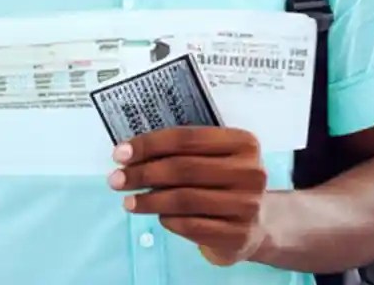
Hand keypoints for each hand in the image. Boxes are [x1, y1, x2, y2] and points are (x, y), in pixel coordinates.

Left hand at [109, 127, 269, 266]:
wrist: (257, 223)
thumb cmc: (223, 182)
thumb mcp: (211, 158)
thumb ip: (180, 151)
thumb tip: (130, 153)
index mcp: (243, 144)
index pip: (186, 138)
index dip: (148, 144)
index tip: (120, 153)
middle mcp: (251, 173)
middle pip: (182, 168)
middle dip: (143, 173)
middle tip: (116, 179)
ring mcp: (247, 206)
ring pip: (184, 199)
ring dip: (149, 200)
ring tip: (128, 201)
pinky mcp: (238, 235)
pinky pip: (191, 226)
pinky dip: (168, 219)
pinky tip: (157, 216)